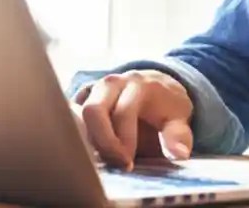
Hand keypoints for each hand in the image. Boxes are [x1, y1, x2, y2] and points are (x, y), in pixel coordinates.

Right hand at [71, 70, 194, 169]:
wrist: (159, 86)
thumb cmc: (168, 106)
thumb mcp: (179, 119)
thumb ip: (178, 136)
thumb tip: (179, 155)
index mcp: (137, 85)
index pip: (123, 113)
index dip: (123, 142)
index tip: (128, 164)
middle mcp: (112, 83)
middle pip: (93, 111)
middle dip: (101, 142)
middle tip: (114, 163)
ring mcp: (94, 88)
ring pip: (77, 114)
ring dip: (87, 140)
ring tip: (104, 159)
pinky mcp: (82, 97)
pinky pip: (70, 115)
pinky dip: (76, 134)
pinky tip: (91, 150)